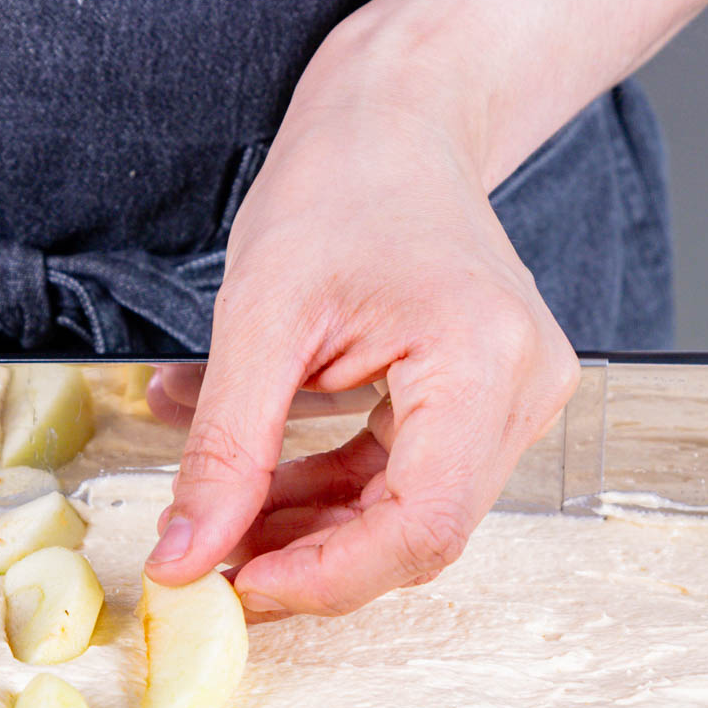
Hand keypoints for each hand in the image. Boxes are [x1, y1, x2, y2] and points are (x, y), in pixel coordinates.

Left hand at [144, 44, 579, 617]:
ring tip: (219, 513)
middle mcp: (523, 389)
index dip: (324, 577)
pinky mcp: (486, 404)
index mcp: (482, 361)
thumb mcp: (256, 317)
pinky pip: (406, 481)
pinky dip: (327, 492)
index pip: (421, 527)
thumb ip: (222, 448)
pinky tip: (256, 479)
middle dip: (308, 559)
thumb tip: (184, 557)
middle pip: (418, 535)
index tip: (233, 586)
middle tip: (209, 557)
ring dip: (309, 529)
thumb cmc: (338, 187)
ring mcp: (514, 400)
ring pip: (407, 517)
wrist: (398, 121)